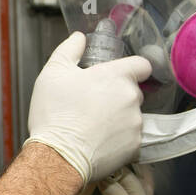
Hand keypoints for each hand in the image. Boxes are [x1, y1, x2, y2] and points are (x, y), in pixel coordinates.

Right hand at [26, 32, 151, 185]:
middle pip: (133, 92)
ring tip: (94, 127)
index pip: (142, 64)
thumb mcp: (53, 74)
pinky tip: (99, 142)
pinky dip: (119, 140)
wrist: (58, 157)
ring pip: (132, 116)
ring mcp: (135, 123)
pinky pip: (131, 139)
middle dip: (118, 96)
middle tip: (94, 104)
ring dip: (118, 119)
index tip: (120, 75)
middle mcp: (131, 98)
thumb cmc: (55, 115)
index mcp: (116, 76)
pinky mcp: (135, 147)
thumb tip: (78, 37)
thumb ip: (69, 50)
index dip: (132, 68)